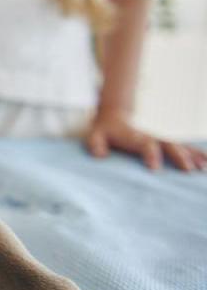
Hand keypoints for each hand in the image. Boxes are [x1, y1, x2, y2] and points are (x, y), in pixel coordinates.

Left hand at [85, 109, 206, 171]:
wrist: (115, 118)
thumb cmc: (104, 132)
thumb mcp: (94, 136)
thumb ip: (95, 144)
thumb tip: (99, 154)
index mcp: (134, 137)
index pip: (144, 145)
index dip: (150, 154)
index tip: (154, 168)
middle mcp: (151, 137)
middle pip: (167, 145)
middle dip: (178, 157)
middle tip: (188, 171)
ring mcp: (160, 140)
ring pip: (180, 147)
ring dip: (193, 156)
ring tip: (204, 168)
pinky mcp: (165, 145)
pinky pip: (184, 149)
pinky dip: (197, 155)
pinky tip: (206, 164)